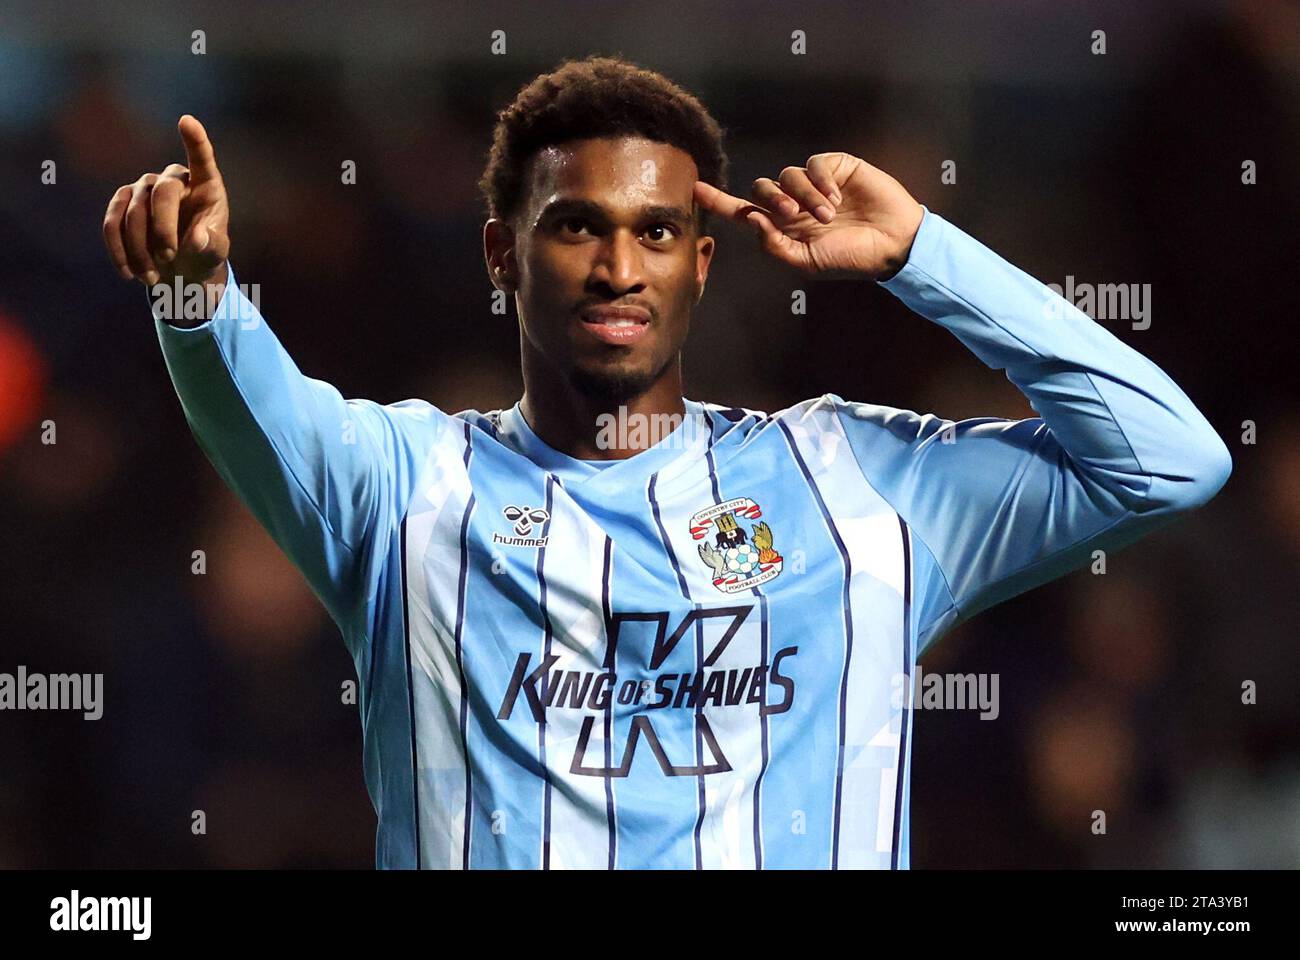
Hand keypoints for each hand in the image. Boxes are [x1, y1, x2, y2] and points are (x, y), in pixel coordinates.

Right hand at [102, 115, 229, 288]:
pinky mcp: (122, 203)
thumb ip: (212, 246)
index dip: (195, 140)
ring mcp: (145, 188)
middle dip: (163, 228)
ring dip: (139, 248)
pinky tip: (128, 273)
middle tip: (171, 258)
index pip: (201, 158)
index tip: (187, 121)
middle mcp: (174, 180)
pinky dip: (118, 249)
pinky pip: (112, 222)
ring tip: (152, 278)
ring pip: (133, 211)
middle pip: (162, 193)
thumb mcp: (215, 254)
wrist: (181, 268)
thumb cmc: (205, 254)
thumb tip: (197, 239)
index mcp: (206, 186)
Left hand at [693, 153, 923, 279]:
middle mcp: (794, 203)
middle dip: (771, 200)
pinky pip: (814, 164)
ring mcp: (814, 184)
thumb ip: (775, 246)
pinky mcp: (836, 167)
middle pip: (761, 188)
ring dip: (803, 196)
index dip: (719, 201)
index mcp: (784, 227)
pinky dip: (820, 180)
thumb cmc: (849, 258)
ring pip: (787, 176)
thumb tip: (751, 219)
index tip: (695, 190)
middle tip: (791, 215)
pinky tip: (837, 197)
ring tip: (827, 216)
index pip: (744, 211)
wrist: (891, 244)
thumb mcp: (806, 263)